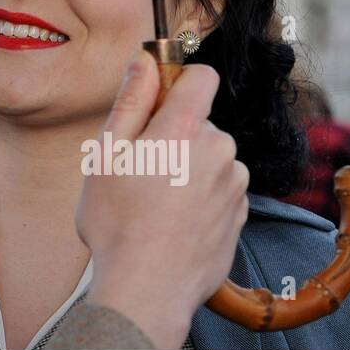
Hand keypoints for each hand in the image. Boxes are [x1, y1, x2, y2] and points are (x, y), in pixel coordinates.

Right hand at [78, 49, 248, 349]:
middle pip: (199, 122)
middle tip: (139, 171)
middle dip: (172, 136)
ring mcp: (235, 184)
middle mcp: (220, 150)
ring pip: (209, 157)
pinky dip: (200, 197)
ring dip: (187, 169)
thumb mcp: (107, 154)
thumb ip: (131, 100)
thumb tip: (145, 59)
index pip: (201, 76)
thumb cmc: (117, 222)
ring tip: (155, 203)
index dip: (177, 82)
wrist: (147, 289)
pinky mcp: (242, 214)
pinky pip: (219, 189)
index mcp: (184, 128)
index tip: (155, 102)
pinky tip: (173, 221)